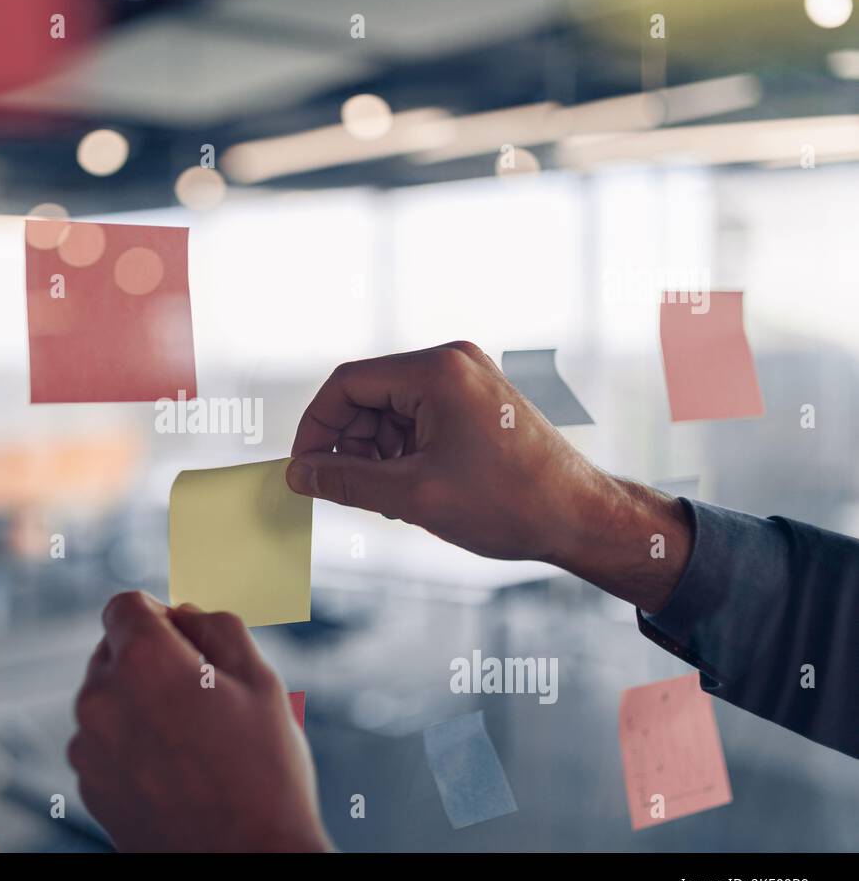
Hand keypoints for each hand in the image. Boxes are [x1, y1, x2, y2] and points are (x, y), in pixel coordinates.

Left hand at [68, 592, 331, 851]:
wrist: (250, 865)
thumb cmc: (264, 773)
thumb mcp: (261, 680)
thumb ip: (216, 625)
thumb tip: (183, 613)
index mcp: (144, 662)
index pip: (124, 605)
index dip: (159, 615)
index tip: (187, 642)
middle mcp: (101, 699)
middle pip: (113, 653)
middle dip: (150, 661)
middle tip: (203, 699)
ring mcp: (88, 748)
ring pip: (107, 700)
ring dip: (139, 705)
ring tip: (193, 743)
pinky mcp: (89, 787)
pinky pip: (103, 744)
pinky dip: (130, 746)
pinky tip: (174, 772)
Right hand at [287, 342, 690, 613]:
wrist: (583, 518)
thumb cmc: (509, 504)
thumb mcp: (413, 497)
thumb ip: (346, 481)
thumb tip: (297, 475)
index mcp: (437, 371)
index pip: (347, 384)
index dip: (316, 427)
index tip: (303, 469)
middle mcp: (451, 363)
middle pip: (367, 396)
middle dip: (349, 445)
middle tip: (347, 492)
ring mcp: (466, 379)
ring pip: (390, 411)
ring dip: (376, 454)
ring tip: (387, 500)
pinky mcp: (476, 401)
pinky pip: (417, 419)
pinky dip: (402, 453)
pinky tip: (410, 490)